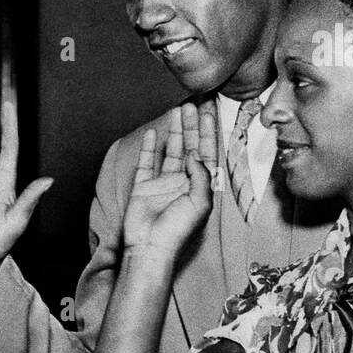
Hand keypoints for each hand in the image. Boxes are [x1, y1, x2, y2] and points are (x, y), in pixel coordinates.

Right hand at [122, 102, 216, 262]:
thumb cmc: (178, 231)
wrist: (149, 247)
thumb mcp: (200, 203)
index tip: (208, 113)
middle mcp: (183, 182)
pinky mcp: (143, 187)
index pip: (208, 154)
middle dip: (192, 126)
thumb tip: (195, 154)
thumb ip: (200, 176)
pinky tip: (154, 133)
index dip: (209, 133)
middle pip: (190, 147)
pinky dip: (150, 147)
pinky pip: (147, 162)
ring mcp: (163, 183)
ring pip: (170, 150)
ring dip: (174, 131)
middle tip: (192, 105)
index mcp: (201, 187)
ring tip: (176, 111)